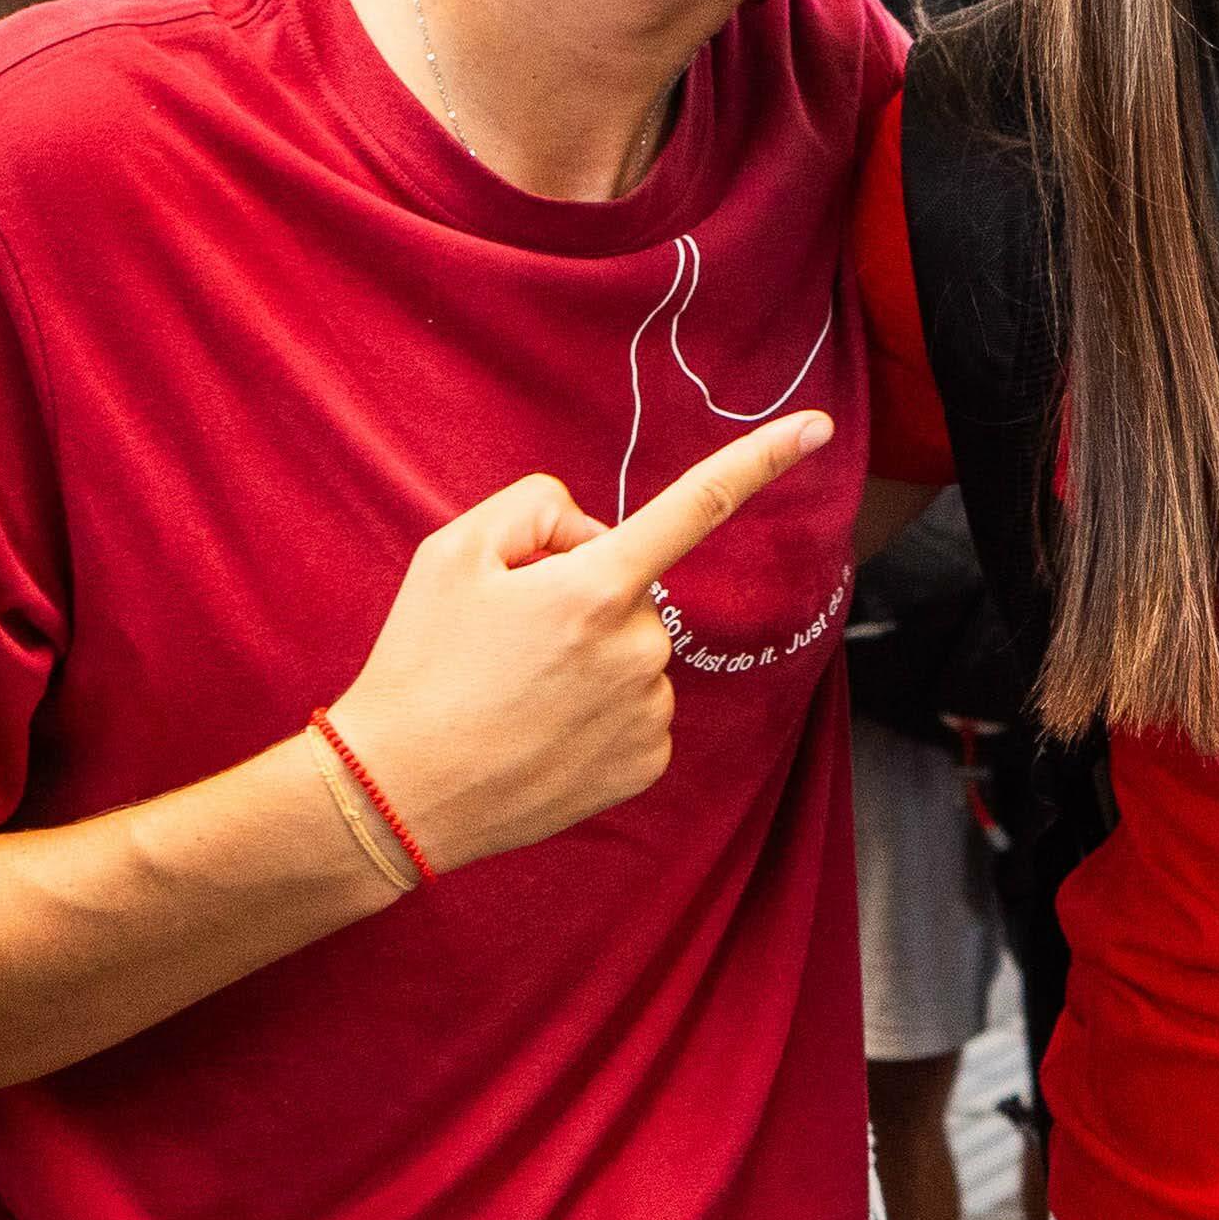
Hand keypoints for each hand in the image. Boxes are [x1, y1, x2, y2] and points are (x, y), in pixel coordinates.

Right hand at [322, 412, 834, 870]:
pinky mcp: (648, 763)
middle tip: (509, 641)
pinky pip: (639, 710)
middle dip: (585, 596)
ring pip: (635, 653)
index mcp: (596, 586)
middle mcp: (640, 647)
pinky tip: (542, 731)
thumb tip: (594, 535)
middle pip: (631, 589)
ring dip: (590, 658)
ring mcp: (650, 711)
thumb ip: (536, 507)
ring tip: (515, 693)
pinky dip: (599, 712)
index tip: (818, 426)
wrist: (400, 794)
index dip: (762, 459)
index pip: (697, 505)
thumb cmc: (421, 665)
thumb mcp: (452, 552)